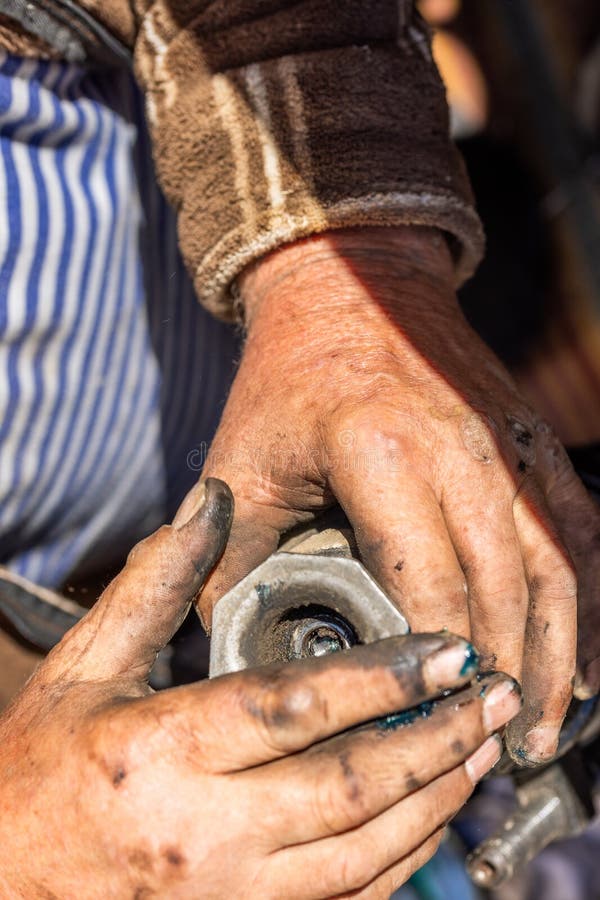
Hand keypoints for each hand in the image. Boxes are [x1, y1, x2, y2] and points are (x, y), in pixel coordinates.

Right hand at [0, 479, 520, 898]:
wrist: (0, 881)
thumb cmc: (35, 772)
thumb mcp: (84, 666)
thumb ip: (153, 582)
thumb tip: (207, 501)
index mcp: (165, 752)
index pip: (295, 708)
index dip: (383, 677)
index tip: (446, 652)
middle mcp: (207, 833)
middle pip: (352, 786)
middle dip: (437, 739)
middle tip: (490, 697)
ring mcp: (231, 896)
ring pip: (364, 854)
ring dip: (434, 799)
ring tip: (480, 750)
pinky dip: (402, 860)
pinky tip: (430, 815)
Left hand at [200, 226, 599, 765]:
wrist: (349, 282)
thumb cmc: (288, 376)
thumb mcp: (242, 462)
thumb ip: (230, 556)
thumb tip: (232, 637)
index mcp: (380, 454)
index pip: (431, 586)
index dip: (439, 667)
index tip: (435, 723)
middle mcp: (460, 450)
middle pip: (508, 588)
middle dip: (508, 679)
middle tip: (499, 749)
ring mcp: (506, 444)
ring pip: (560, 567)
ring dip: (562, 652)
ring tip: (549, 723)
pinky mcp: (529, 442)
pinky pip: (578, 529)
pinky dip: (590, 599)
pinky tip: (584, 651)